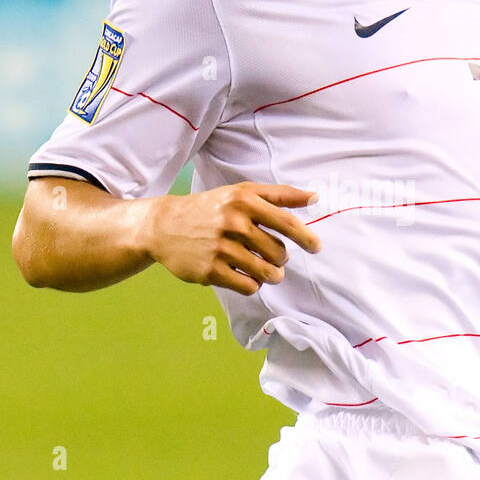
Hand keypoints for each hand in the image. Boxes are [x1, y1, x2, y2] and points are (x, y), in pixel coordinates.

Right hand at [143, 182, 320, 293]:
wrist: (164, 226)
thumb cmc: (211, 208)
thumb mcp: (241, 193)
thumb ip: (279, 195)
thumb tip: (315, 196)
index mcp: (243, 201)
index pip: (286, 222)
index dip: (306, 237)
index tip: (315, 247)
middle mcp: (233, 223)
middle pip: (278, 253)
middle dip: (280, 258)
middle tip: (271, 256)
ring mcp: (221, 248)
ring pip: (266, 273)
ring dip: (271, 275)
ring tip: (266, 271)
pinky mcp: (211, 271)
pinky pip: (248, 286)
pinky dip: (253, 285)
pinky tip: (245, 276)